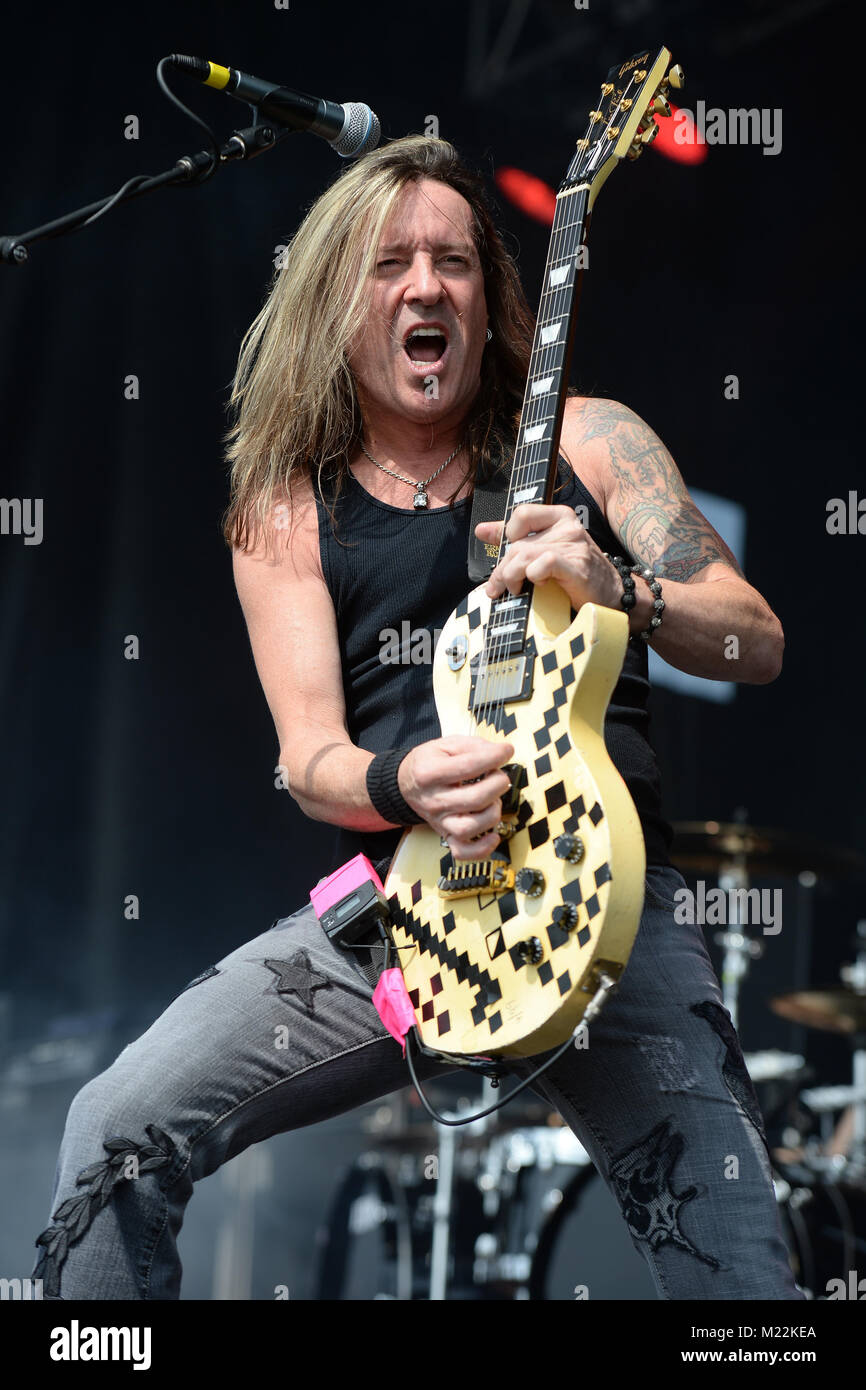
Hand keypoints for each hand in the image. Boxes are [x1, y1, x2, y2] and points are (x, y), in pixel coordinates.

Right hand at [397, 735, 513, 859]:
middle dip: (497, 784)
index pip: (468, 766)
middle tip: (499, 776)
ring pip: (470, 827)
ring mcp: (439, 820)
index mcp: (429, 773)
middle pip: (474, 799)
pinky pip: (463, 851)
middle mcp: (433, 799)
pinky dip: (482, 848)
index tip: (506, 751)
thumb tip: (500, 753)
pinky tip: (493, 835)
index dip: (494, 757)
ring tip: (493, 800)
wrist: (405, 784)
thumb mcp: (446, 745)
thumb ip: (473, 746)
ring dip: (492, 813)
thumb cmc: (428, 764)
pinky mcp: (445, 834)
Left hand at [475, 503, 623, 611]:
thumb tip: (481, 530)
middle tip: (498, 587)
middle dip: (502, 569)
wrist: (610, 594)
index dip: (508, 534)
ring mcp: (574, 544)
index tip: (510, 553)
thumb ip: (514, 538)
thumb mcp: (545, 549)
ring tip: (515, 589)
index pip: (522, 513)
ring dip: (512, 577)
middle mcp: (568, 526)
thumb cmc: (575, 572)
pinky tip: (539, 585)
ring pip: (525, 555)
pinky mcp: (577, 565)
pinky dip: (534, 576)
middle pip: (518, 543)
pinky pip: (543, 564)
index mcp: (560, 516)